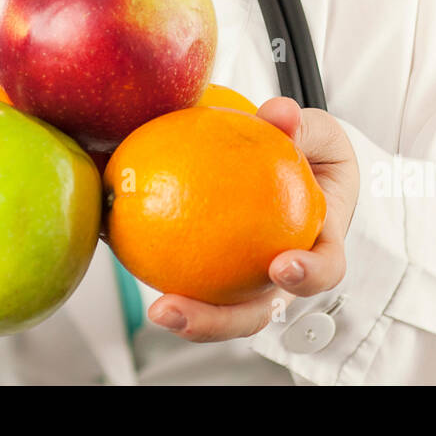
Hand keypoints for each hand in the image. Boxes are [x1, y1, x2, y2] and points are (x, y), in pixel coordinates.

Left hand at [143, 97, 360, 341]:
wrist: (297, 165)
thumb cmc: (316, 158)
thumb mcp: (320, 134)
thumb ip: (302, 127)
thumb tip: (280, 113)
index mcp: (318, 246)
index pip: (323, 268)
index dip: (306, 276)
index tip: (282, 267)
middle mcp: (277, 275)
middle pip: (251, 312)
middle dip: (212, 322)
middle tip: (173, 310)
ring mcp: (241, 278)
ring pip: (210, 306)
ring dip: (176, 311)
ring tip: (143, 301)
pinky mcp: (205, 265)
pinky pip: (176, 263)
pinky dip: (146, 256)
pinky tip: (112, 237)